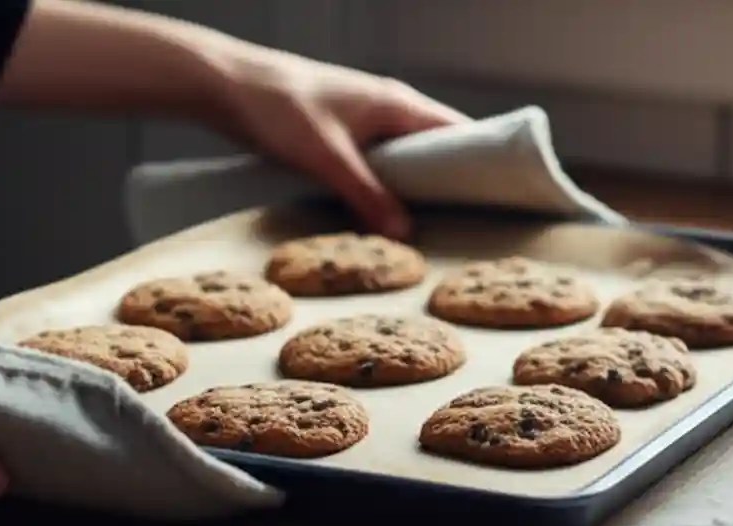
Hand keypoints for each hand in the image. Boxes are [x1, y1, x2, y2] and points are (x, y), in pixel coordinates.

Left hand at [213, 50, 468, 239]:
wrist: (227, 86)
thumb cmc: (277, 108)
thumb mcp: (326, 158)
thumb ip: (366, 195)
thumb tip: (405, 232)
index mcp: (395, 103)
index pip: (459, 130)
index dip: (485, 158)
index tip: (506, 192)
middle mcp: (387, 109)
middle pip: (437, 147)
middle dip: (454, 181)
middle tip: (475, 220)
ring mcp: (364, 122)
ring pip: (406, 158)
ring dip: (418, 188)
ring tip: (437, 225)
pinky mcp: (342, 136)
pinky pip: (380, 164)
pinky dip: (389, 186)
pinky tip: (386, 214)